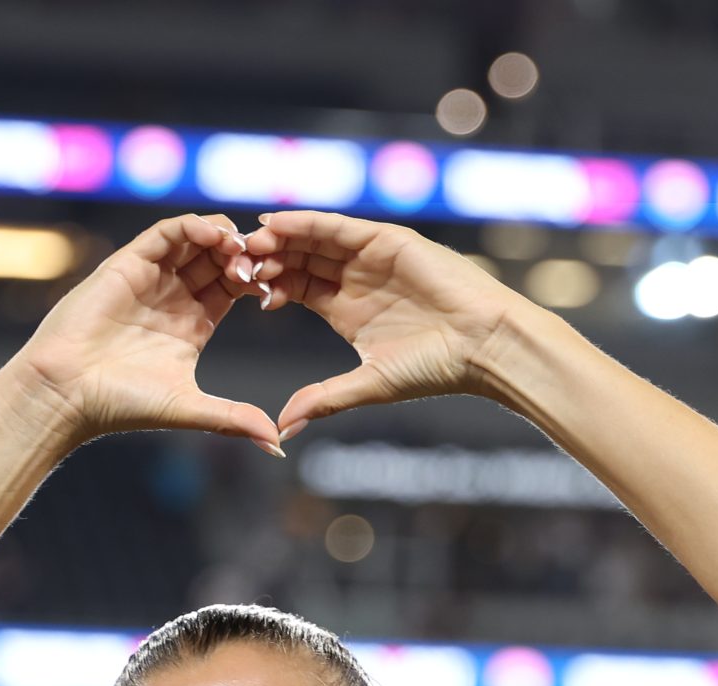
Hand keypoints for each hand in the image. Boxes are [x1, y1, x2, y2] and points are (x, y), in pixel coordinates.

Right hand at [12, 212, 279, 452]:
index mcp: (194, 324)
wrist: (67, 393)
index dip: (257, 280)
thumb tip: (278, 446)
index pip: (234, 287)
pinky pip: (165, 234)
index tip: (272, 287)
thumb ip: (235, 419)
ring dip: (222, 236)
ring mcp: (151, 278)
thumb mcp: (191, 408)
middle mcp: (174, 297)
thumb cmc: (122, 404)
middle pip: (219, 259)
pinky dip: (190, 227)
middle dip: (244, 254)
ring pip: (195, 240)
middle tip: (262, 260)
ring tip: (239, 246)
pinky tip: (212, 235)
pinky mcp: (127, 264)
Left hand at [243, 211, 530, 436]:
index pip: (296, 288)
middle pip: (299, 259)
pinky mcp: (388, 240)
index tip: (239, 290)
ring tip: (249, 238)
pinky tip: (278, 223)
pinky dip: (308, 223)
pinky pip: (339, 226)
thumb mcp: (369, 385)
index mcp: (347, 310)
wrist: (483, 345)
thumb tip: (282, 429)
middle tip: (234, 259)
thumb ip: (324, 399)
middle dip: (267, 258)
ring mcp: (371, 256)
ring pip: (314, 239)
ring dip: (281, 238)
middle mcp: (356, 278)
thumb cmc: (436, 369)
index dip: (268, 287)